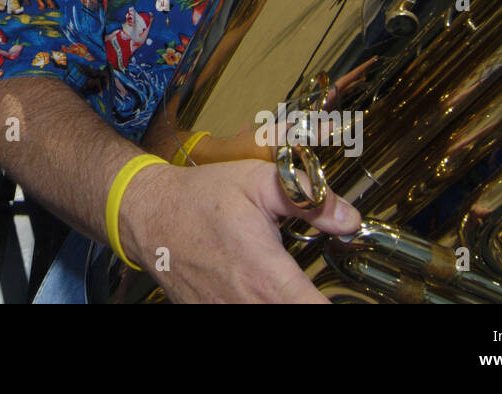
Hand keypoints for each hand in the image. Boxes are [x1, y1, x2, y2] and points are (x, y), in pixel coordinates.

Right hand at [121, 159, 360, 302]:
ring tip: (296, 290)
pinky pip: (243, 319)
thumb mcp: (257, 180)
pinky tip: (263, 292)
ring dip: (286, 304)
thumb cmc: (202, 196)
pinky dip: (261, 305)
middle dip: (312, 304)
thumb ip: (307, 197)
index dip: (334, 307)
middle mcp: (247, 304)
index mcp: (266, 275)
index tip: (353, 302)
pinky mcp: (210, 316)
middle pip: (297, 317)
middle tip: (319, 289)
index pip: (315, 310)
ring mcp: (226, 314)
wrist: (148, 214)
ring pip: (273, 320)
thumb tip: (349, 218)